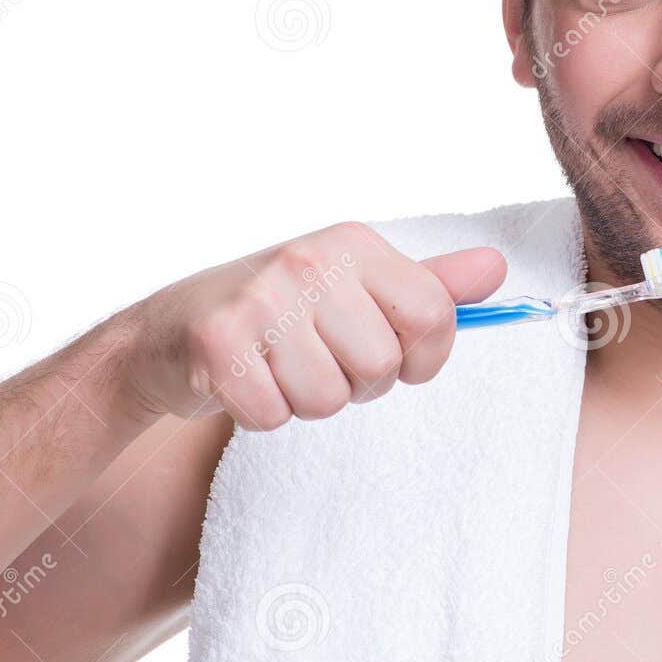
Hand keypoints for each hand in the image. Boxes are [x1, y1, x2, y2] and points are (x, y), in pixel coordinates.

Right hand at [118, 222, 505, 429]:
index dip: (423, 357)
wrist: (165, 332)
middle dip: (357, 384)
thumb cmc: (278, 313)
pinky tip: (246, 381)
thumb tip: (496, 267)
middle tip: (318, 360)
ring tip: (280, 368)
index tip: (397, 357)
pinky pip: (274, 415)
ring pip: (328, 398)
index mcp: (355, 245)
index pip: (434, 315)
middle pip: (381, 366)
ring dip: (306, 401)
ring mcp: (260, 298)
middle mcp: (310, 259)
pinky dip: (262, 414)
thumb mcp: (357, 286)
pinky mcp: (216, 343)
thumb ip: (430, 284)